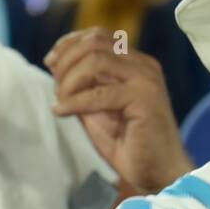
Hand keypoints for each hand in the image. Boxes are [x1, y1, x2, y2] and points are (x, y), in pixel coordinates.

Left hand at [46, 28, 193, 193]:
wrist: (159, 173)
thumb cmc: (129, 144)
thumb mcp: (99, 108)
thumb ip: (84, 86)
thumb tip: (56, 67)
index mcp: (136, 63)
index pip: (98, 36)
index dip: (69, 44)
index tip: (50, 63)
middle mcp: (144, 65)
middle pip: (94, 42)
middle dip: (66, 61)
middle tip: (55, 87)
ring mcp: (146, 80)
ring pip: (96, 60)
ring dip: (70, 81)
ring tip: (61, 102)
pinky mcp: (145, 98)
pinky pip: (99, 93)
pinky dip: (74, 102)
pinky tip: (63, 112)